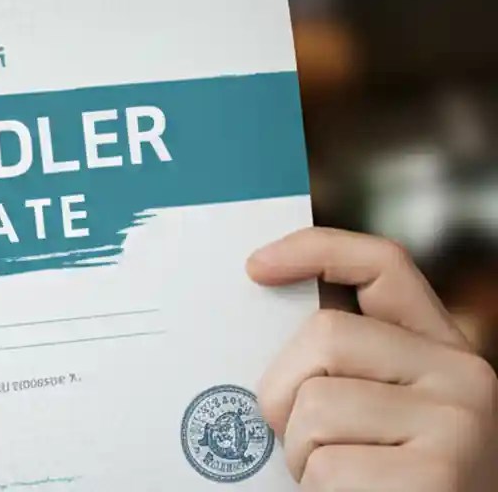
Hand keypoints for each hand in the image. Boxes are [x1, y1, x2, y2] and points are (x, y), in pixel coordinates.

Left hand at [249, 228, 497, 490]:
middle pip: (324, 336)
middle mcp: (464, 376)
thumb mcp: (381, 417)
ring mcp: (458, 424)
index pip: (385, 266)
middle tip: (302, 441)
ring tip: (346, 481)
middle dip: (285, 390)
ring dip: (304, 456)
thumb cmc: (395, 480)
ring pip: (314, 405)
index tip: (255, 265)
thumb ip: (349, 370)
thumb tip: (259, 318)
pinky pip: (329, 467)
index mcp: (445, 352)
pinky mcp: (439, 473)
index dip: (317, 250)